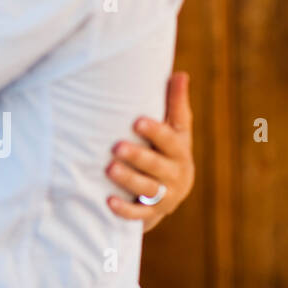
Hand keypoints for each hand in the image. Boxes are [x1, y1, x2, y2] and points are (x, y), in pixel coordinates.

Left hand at [106, 71, 194, 230]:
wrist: (169, 194)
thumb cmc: (166, 150)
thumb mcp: (175, 128)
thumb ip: (175, 103)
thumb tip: (180, 73)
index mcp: (180, 149)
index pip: (170, 139)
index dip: (155, 131)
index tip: (137, 121)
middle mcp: (176, 173)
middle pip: (158, 165)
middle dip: (138, 156)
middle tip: (116, 147)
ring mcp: (165, 195)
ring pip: (148, 189)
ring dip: (129, 179)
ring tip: (109, 169)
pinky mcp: (152, 213)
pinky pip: (139, 214)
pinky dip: (125, 209)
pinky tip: (108, 201)